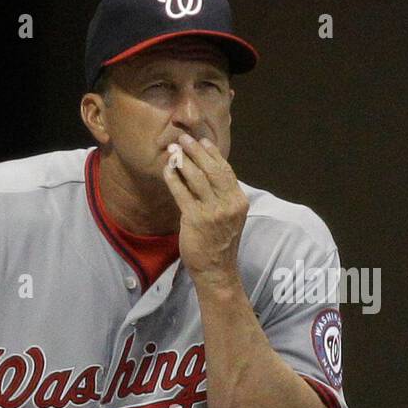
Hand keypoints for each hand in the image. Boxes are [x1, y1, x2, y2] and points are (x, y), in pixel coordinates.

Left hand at [162, 132, 247, 285]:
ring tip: (173, 149)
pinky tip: (167, 169)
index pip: (225, 170)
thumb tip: (207, 171)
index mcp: (239, 201)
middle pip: (211, 169)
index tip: (202, 141)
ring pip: (196, 177)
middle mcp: (229, 204)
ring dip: (183, 160)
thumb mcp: (230, 216)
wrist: (216, 269)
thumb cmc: (220, 242)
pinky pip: (181, 192)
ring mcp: (213, 212)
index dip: (213, 153)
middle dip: (196, 151)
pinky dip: (173, 178)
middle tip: (183, 138)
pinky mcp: (195, 219)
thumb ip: (222, 195)